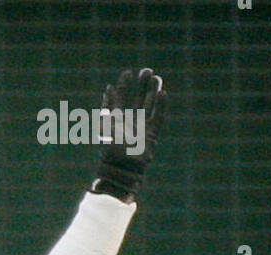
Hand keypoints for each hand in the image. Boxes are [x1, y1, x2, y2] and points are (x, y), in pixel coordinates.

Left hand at [93, 67, 166, 199]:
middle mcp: (130, 121)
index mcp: (117, 119)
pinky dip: (161, 106)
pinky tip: (163, 93)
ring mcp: (142, 127)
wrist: (121, 168)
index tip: (128, 72)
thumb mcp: (107, 125)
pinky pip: (158, 117)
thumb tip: (109, 87)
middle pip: (139, 98)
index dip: (125, 84)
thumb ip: (109, 106)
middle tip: (147, 70)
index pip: (122, 97)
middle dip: (142, 84)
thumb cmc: (111, 149)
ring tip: (156, 78)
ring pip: (150, 105)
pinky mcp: (152, 134)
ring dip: (153, 91)